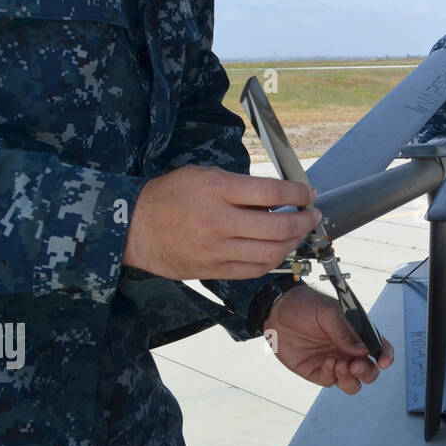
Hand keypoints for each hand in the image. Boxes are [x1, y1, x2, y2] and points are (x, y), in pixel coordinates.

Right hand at [123, 165, 320, 279]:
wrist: (133, 227)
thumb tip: (278, 195)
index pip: (271, 192)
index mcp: (217, 190)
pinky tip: (279, 250)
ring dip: (294, 243)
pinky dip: (273, 261)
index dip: (298, 193)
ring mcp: (216, 250)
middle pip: (278, 227)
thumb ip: (241, 186)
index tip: (308, 193)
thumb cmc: (169, 196)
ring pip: (271, 253)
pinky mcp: (213, 270)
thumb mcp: (204, 176)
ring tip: (300, 233)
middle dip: (305, 221)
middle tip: (313, 215)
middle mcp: (219, 222)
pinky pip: (254, 270)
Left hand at [264, 285, 393, 393]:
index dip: (385, 355)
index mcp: (357, 333)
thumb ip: (345, 332)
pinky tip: (326, 362)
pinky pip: (330, 382)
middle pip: (369, 371)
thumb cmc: (304, 305)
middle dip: (367, 372)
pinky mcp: (317, 371)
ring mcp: (334, 362)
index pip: (379, 347)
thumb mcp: (328, 312)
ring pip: (352, 383)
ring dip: (351, 379)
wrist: (276, 312)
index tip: (384, 361)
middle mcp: (348, 350)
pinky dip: (331, 376)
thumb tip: (363, 350)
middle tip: (356, 365)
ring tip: (340, 366)